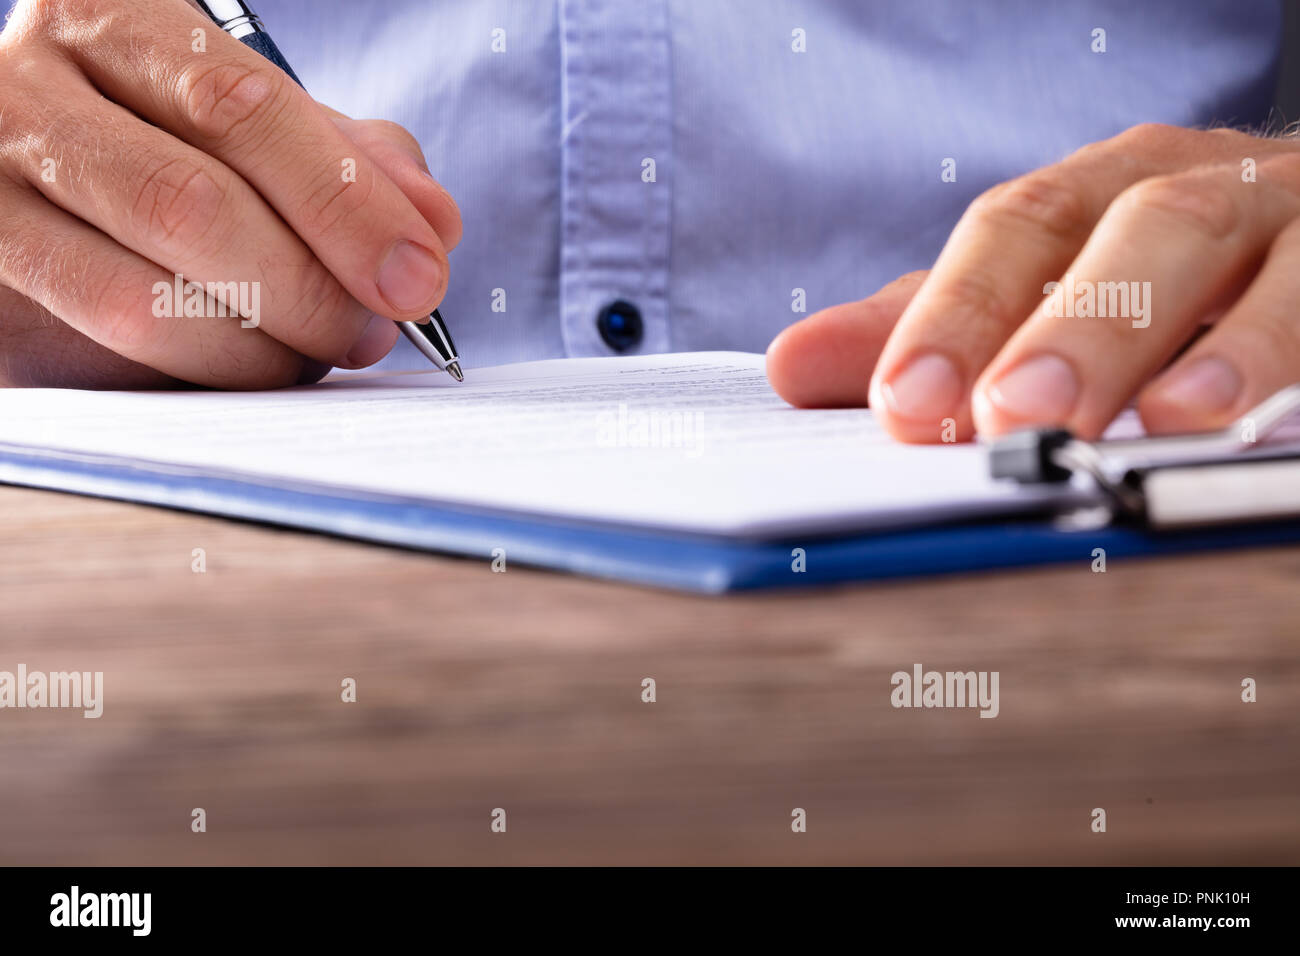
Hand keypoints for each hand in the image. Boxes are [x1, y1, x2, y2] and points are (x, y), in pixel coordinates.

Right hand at [0, 0, 460, 387]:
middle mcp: (22, 96)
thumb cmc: (174, 137)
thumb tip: (434, 225)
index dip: (344, 202)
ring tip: (316, 351)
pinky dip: (203, 375)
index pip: (239, 108)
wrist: (46, 163)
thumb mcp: (262, 116)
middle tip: (371, 330)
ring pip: (138, 302)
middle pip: (189, 207)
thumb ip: (349, 157)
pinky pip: (106, 362)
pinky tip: (249, 363)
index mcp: (105, 18)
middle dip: (311, 289)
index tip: (418, 275)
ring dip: (260, 349)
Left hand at [767, 123, 1299, 441]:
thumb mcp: (1031, 293)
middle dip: (1080, 325)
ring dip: (1223, 349)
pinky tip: (1267, 428)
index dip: (960, 312)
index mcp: (1102, 192)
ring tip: (1160, 421)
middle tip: (1015, 414)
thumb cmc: (1147, 278)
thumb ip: (925, 330)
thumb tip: (791, 367)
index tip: (903, 403)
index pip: (1019, 231)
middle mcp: (1206, 194)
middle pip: (1144, 234)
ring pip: (1275, 271)